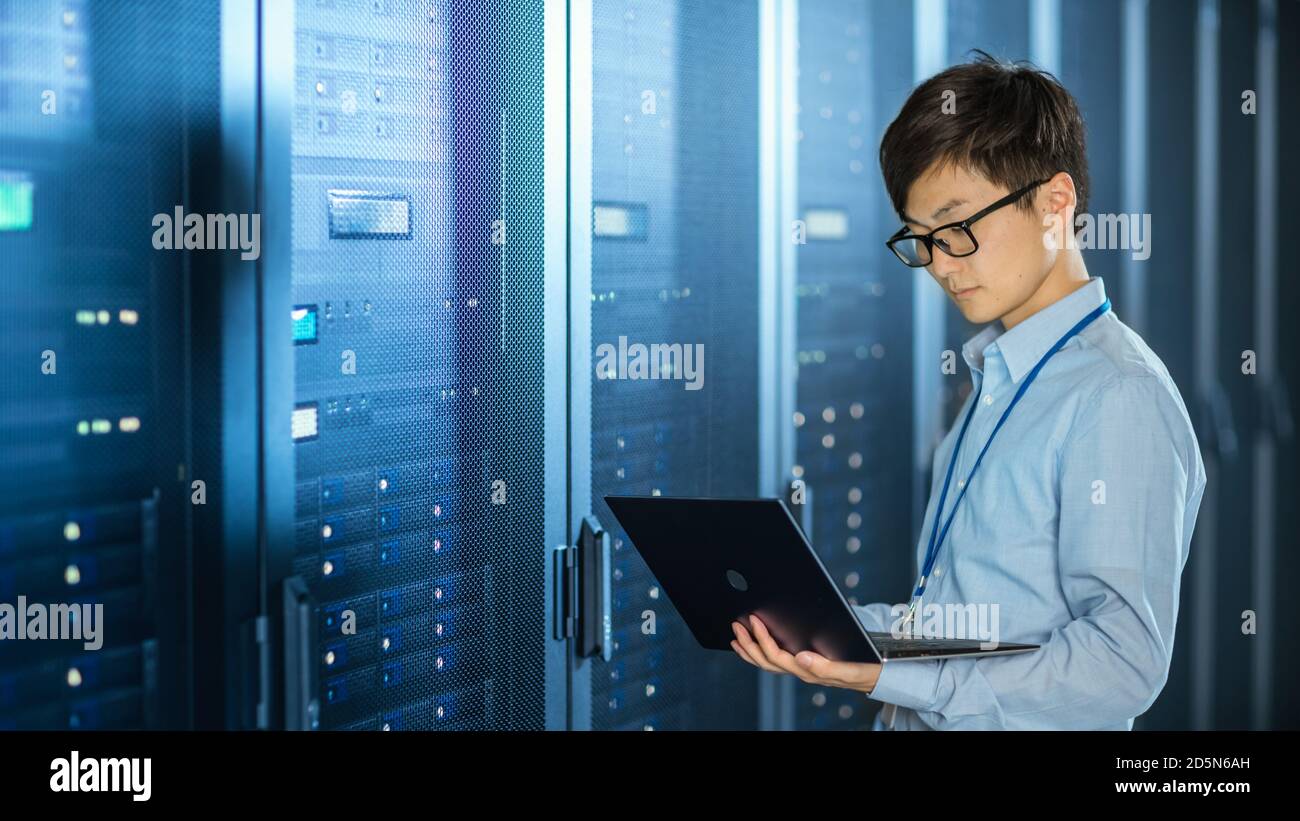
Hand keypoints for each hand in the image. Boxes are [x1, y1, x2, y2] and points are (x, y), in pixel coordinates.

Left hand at [731, 614, 881, 694]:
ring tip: (737, 634)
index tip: (753, 620)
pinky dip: (761, 650)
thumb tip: (800, 657)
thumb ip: (825, 667)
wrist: (874, 676)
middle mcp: (800, 670)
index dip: (762, 639)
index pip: (776, 657)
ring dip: (750, 648)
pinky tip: (755, 642)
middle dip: (748, 643)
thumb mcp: (849, 670)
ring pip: (767, 662)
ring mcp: (800, 667)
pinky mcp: (803, 662)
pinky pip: (776, 660)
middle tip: (736, 625)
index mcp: (807, 671)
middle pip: (765, 661)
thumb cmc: (863, 672)